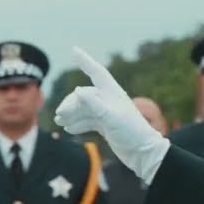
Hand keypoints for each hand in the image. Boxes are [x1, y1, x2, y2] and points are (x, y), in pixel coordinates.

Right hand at [54, 47, 168, 183]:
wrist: (143, 152)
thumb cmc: (131, 132)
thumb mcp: (111, 118)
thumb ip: (94, 104)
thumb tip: (77, 90)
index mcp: (113, 93)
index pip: (97, 72)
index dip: (85, 61)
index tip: (74, 50)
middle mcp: (109, 100)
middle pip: (83, 95)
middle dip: (70, 104)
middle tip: (60, 115)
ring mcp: (107, 112)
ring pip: (84, 109)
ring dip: (71, 114)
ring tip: (60, 121)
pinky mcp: (106, 125)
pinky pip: (88, 120)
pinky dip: (78, 123)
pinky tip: (69, 129)